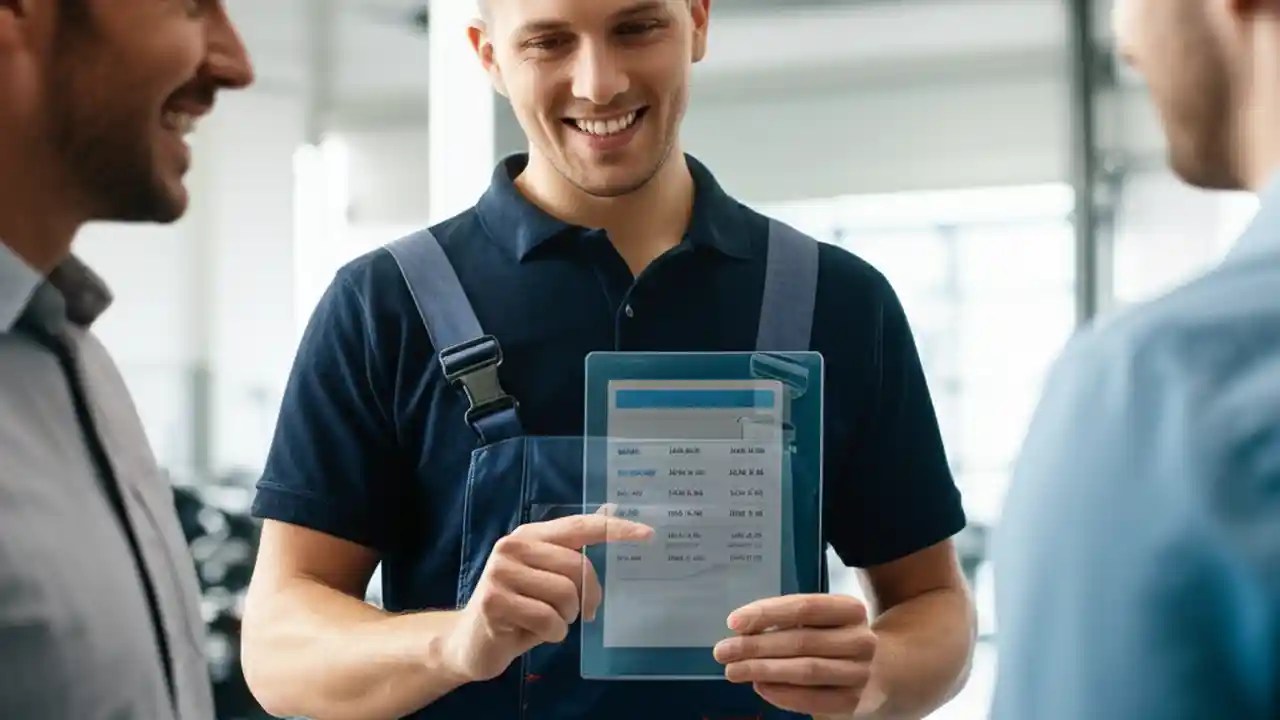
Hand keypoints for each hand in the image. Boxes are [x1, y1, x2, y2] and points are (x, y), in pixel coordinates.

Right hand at [444, 513, 653, 682]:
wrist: (470, 642)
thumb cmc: (518, 609)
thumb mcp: (547, 577)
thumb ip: (572, 550)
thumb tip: (609, 511)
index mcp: (531, 536)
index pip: (580, 526)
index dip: (615, 529)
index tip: (648, 534)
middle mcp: (514, 546)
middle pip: (578, 566)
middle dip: (587, 597)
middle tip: (579, 614)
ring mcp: (500, 572)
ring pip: (565, 594)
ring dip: (566, 618)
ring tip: (549, 621)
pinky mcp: (493, 600)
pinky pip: (547, 619)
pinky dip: (552, 633)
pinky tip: (534, 633)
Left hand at [714, 594, 876, 716]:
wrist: (876, 668)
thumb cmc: (831, 635)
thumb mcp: (816, 619)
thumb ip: (784, 620)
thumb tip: (742, 631)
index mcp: (851, 608)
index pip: (805, 607)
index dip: (767, 614)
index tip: (733, 622)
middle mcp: (861, 640)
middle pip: (801, 641)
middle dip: (755, 646)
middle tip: (723, 651)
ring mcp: (860, 673)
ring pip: (805, 671)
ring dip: (763, 671)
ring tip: (733, 670)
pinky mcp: (852, 701)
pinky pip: (811, 699)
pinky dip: (780, 693)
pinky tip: (759, 686)